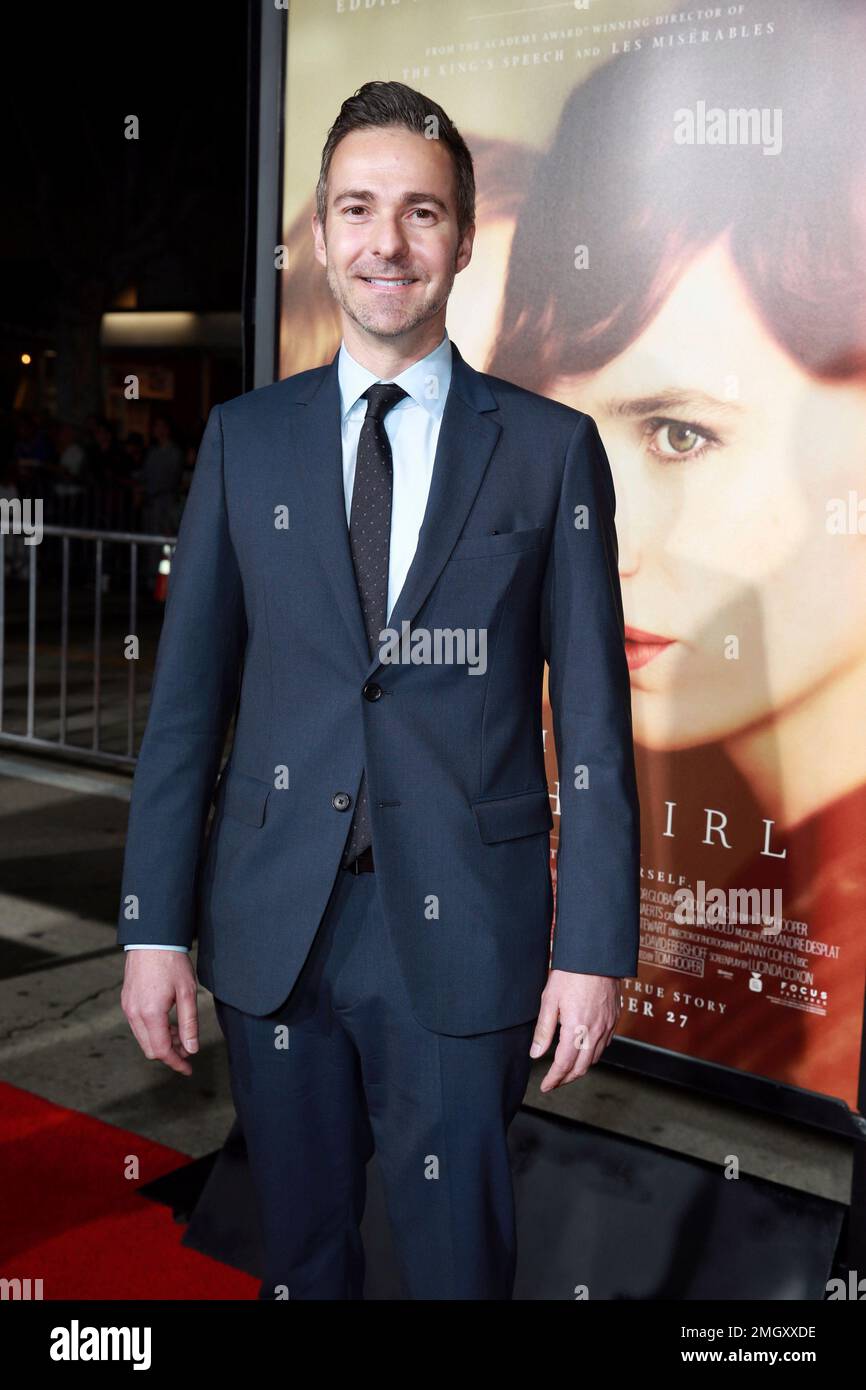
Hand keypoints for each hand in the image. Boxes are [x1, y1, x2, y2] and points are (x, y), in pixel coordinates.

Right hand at [121, 949, 199, 1075]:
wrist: (152, 939)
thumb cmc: (171, 962)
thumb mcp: (187, 993)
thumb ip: (189, 1023)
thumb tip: (191, 1049)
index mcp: (150, 1014)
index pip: (161, 1051)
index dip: (176, 1063)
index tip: (188, 1069)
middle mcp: (134, 1014)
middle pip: (150, 1049)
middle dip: (170, 1054)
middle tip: (188, 1050)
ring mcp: (128, 1007)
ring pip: (143, 1038)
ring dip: (162, 1042)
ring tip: (181, 1035)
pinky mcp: (127, 1001)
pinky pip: (138, 1025)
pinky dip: (153, 1031)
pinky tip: (168, 1023)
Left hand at [529, 969, 621, 1091]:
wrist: (596, 956)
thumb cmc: (572, 973)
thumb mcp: (550, 1000)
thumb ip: (544, 1030)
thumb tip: (536, 1054)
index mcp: (577, 1028)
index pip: (564, 1064)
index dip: (554, 1079)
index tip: (545, 1086)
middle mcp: (595, 1031)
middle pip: (582, 1068)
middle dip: (567, 1079)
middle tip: (554, 1082)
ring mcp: (608, 1026)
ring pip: (595, 1058)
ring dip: (580, 1068)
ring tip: (566, 1068)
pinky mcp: (614, 1019)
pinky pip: (605, 1045)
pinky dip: (593, 1053)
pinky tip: (583, 1049)